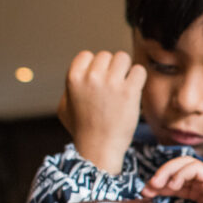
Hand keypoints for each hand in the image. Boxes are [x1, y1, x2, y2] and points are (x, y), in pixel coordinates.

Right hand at [57, 50, 145, 174]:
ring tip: (125, 85)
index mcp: (74, 78)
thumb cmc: (82, 130)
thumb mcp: (64, 107)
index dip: (95, 66)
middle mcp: (92, 77)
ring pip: (123, 58)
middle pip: (107, 55)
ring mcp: (111, 83)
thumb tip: (79, 76)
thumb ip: (69, 88)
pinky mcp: (129, 91)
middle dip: (112, 68)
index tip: (99, 80)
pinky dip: (138, 78)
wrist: (99, 148)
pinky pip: (139, 70)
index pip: (87, 55)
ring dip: (126, 70)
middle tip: (114, 86)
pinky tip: (134, 89)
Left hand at [140, 156, 202, 202]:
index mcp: (199, 190)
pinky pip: (196, 168)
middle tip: (148, 187)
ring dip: (168, 171)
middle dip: (160, 173)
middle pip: (179, 166)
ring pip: (186, 162)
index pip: (175, 179)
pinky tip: (173, 186)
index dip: (158, 184)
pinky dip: (181, 174)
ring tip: (157, 185)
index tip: (144, 194)